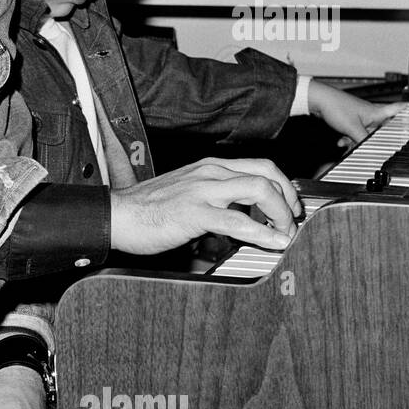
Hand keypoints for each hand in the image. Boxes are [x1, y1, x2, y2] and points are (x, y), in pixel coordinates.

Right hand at [109, 157, 302, 254]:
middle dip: (288, 199)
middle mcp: (209, 172)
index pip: (260, 166)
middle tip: (292, 221)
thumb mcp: (186, 193)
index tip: (289, 206)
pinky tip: (272, 243)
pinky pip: (237, 221)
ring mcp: (202, 190)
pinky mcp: (194, 212)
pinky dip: (262, 233)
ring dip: (281, 214)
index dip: (283, 186)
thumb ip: (212, 197)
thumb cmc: (146, 209)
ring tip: (285, 233)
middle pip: (266, 174)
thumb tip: (238, 216)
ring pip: (259, 190)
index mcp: (209, 167)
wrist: (116, 215)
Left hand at [306, 80, 401, 146]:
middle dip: (374, 140)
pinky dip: (348, 139)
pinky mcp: (350, 120)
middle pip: (381, 130)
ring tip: (348, 145)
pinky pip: (354, 134)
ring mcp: (361, 117)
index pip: (401, 110)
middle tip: (370, 145)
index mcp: (377, 112)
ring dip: (357, 142)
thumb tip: (371, 151)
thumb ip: (363, 141)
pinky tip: (341, 143)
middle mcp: (372, 114)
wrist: (318, 101)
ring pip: (366, 134)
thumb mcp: (352, 129)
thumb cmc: (335, 107)